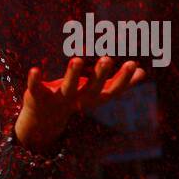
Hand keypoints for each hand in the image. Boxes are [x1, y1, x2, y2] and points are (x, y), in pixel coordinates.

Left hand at [16, 56, 146, 152]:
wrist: (44, 120)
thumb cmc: (74, 98)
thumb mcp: (97, 92)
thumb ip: (118, 82)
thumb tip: (143, 72)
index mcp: (93, 97)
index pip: (112, 90)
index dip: (122, 79)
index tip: (133, 64)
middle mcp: (77, 99)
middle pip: (91, 89)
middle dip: (100, 74)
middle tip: (108, 58)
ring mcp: (58, 99)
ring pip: (66, 88)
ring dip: (72, 75)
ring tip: (77, 58)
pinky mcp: (38, 97)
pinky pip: (36, 88)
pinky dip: (35, 80)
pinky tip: (35, 69)